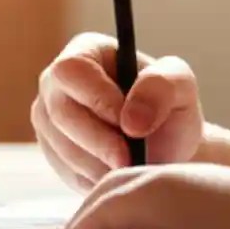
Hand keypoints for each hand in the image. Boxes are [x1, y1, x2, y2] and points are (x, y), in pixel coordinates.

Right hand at [33, 33, 204, 191]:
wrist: (166, 147)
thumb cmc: (171, 109)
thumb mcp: (181, 87)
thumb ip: (162, 87)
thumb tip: (131, 119)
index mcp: (86, 50)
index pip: (72, 69)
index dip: (97, 98)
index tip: (129, 125)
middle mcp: (57, 81)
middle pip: (61, 112)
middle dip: (99, 141)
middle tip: (131, 159)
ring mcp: (48, 117)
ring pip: (61, 145)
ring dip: (99, 163)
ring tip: (131, 166)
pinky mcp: (50, 150)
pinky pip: (64, 169)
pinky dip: (94, 178)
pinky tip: (118, 173)